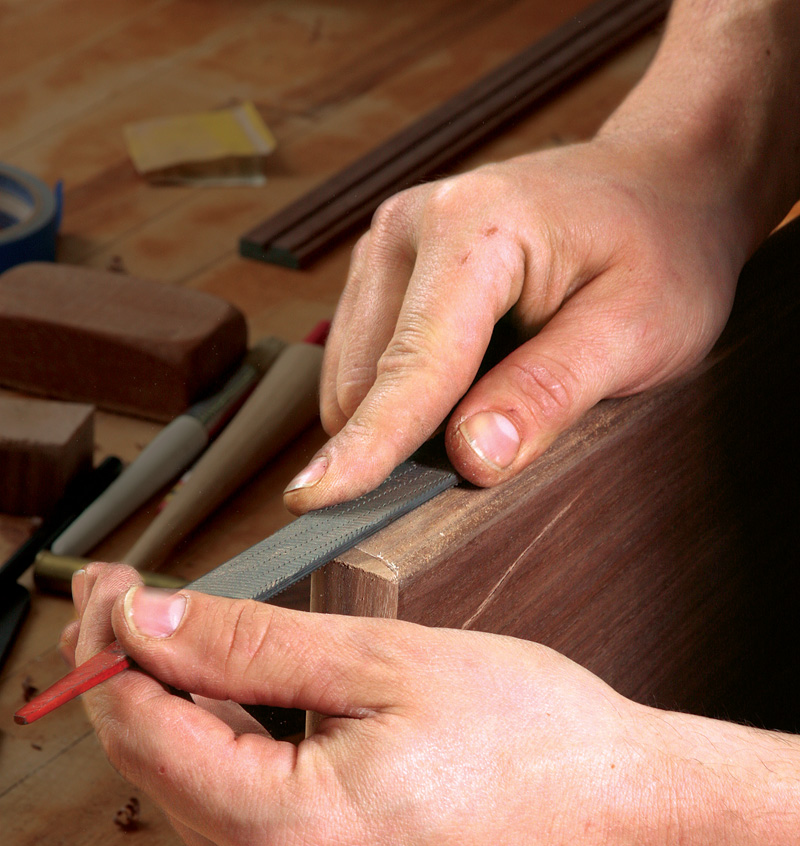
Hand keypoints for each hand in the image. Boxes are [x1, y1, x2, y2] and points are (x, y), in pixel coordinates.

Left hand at [62, 563, 678, 845]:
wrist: (632, 834)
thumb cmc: (542, 748)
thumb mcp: (385, 663)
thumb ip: (248, 646)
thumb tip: (151, 626)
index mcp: (291, 838)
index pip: (141, 735)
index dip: (108, 652)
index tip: (107, 594)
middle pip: (161, 777)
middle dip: (143, 685)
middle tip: (145, 609)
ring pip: (203, 813)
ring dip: (192, 732)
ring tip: (216, 661)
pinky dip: (241, 781)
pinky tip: (269, 730)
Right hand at [283, 139, 742, 511]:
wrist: (660, 184)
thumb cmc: (661, 251)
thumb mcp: (636, 331)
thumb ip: (549, 392)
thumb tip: (470, 458)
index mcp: (473, 228)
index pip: (412, 365)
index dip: (370, 444)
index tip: (315, 502)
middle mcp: (408, 226)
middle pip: (370, 380)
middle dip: (410, 441)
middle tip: (507, 438)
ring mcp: (388, 245)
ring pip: (356, 378)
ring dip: (406, 420)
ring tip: (500, 391)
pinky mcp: (384, 272)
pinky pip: (365, 365)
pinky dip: (405, 399)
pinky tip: (470, 379)